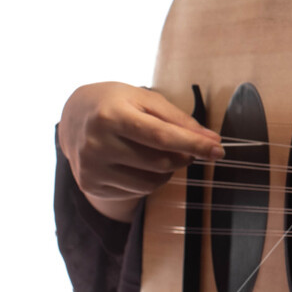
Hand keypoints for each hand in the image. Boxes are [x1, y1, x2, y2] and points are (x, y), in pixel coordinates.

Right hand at [59, 82, 223, 220]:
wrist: (73, 116)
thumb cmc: (116, 103)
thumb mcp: (146, 100)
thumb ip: (179, 119)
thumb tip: (212, 140)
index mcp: (111, 116)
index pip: (161, 136)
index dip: (194, 145)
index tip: (218, 150)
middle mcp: (97, 144)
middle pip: (159, 162)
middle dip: (184, 156)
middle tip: (187, 147)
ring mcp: (91, 168)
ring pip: (150, 182)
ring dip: (168, 170)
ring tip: (161, 153)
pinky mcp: (90, 185)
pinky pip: (137, 191)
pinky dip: (150, 179)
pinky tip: (140, 163)